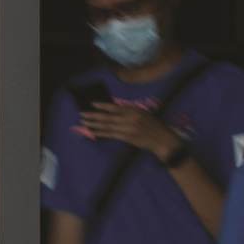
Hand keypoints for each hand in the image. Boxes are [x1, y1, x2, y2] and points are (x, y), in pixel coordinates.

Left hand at [70, 97, 187, 165]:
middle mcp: (130, 119)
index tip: (92, 104)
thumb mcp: (143, 113)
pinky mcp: (127, 138)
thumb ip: (129, 111)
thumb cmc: (153, 125)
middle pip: (108, 117)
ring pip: (108, 126)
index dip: (103, 106)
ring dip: (95, 125)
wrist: (161, 139)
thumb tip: (113, 110)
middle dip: (94, 116)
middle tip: (82, 114)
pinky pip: (111, 135)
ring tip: (84, 123)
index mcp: (134, 110)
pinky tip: (93, 132)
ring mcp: (128, 129)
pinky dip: (101, 133)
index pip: (115, 107)